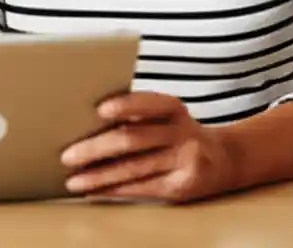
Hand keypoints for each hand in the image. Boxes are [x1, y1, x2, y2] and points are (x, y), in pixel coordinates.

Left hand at [61, 91, 237, 202]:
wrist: (225, 160)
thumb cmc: (177, 133)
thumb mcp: (168, 116)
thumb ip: (138, 115)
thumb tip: (85, 123)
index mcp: (175, 108)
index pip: (151, 103)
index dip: (127, 105)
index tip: (100, 109)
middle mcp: (183, 133)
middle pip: (134, 139)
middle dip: (96, 148)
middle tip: (67, 155)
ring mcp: (186, 161)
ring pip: (134, 168)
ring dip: (99, 176)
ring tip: (73, 180)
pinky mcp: (182, 187)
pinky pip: (142, 188)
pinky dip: (114, 189)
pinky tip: (94, 189)